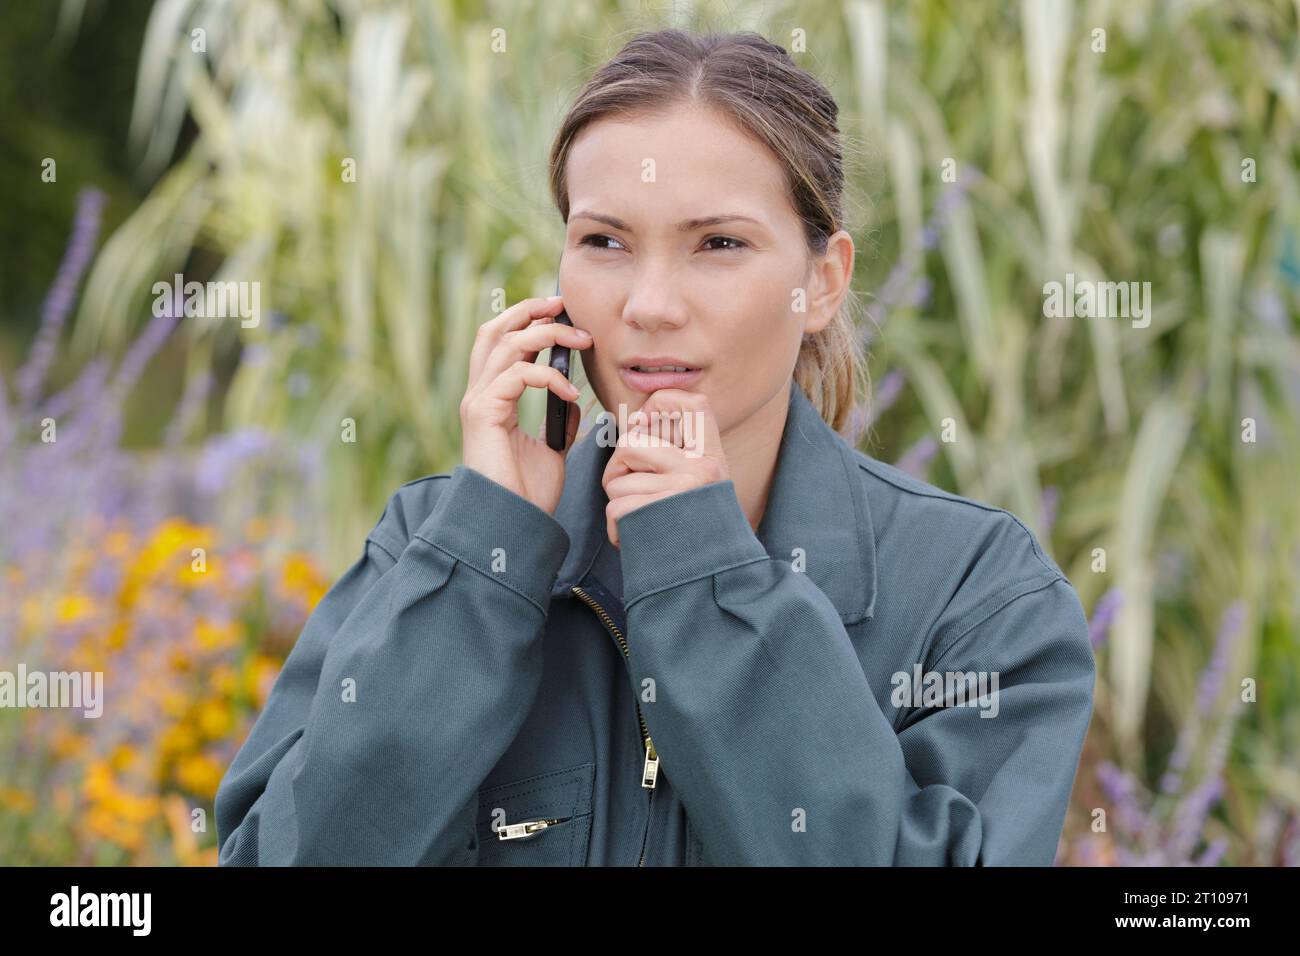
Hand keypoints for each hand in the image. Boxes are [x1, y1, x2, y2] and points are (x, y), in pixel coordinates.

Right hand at [460, 295, 592, 514]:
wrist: (512, 523)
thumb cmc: (528, 494)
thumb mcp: (552, 449)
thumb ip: (559, 421)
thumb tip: (574, 400)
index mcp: (491, 399)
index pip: (501, 343)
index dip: (527, 320)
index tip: (562, 314)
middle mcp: (479, 394)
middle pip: (494, 330)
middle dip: (529, 310)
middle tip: (563, 304)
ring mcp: (477, 402)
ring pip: (507, 343)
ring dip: (548, 334)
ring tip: (581, 340)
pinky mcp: (483, 413)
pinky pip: (518, 375)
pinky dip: (549, 376)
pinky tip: (570, 391)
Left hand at [601, 389, 729, 548]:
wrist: (711, 574)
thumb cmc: (693, 526)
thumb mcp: (700, 481)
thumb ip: (674, 449)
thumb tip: (637, 419)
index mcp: (712, 455)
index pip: (695, 403)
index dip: (660, 405)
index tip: (647, 426)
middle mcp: (702, 468)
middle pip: (630, 442)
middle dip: (619, 470)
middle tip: (637, 494)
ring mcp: (681, 491)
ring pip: (616, 481)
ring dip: (619, 504)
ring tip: (643, 519)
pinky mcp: (658, 515)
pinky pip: (615, 509)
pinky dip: (617, 529)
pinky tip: (637, 537)